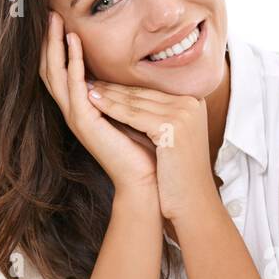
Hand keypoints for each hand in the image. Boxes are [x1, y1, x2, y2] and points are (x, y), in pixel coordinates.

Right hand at [38, 12, 157, 194]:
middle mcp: (75, 112)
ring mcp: (77, 117)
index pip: (62, 71)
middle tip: (49, 11)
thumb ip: (125, 95)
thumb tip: (132, 72)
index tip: (59, 19)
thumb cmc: (145, 151)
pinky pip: (74, 86)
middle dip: (49, 40)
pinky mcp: (84, 123)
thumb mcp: (132, 112)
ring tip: (55, 19)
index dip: (57, 46)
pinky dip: (72, 62)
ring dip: (54, 45)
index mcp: (84, 109)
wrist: (148, 182)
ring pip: (55, 74)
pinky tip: (74, 42)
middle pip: (50, 69)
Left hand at [86, 80, 220, 224]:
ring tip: (84, 86)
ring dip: (107, 93)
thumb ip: (158, 115)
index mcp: (194, 102)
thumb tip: (129, 97)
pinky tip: (92, 101)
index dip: (124, 88)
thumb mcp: (171, 136)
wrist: (192, 200)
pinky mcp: (172, 126)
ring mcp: (183, 113)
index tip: (102, 83)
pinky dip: (111, 108)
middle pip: (144, 94)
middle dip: (114, 87)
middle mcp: (192, 103)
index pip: (152, 92)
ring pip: (136, 102)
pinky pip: (133, 115)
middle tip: (86, 78)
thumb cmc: (177, 174)